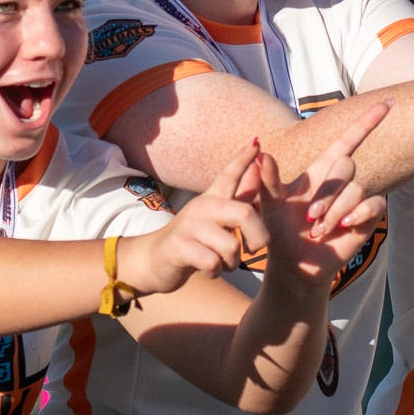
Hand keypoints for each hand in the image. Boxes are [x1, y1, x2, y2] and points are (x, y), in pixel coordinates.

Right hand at [119, 140, 268, 296]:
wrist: (154, 261)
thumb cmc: (193, 241)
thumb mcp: (215, 219)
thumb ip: (238, 197)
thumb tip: (260, 167)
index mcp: (212, 200)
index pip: (229, 174)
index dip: (243, 159)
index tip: (257, 143)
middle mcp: (201, 208)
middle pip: (245, 214)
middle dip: (259, 236)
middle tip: (255, 249)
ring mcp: (188, 226)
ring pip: (231, 247)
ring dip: (231, 263)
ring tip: (220, 262)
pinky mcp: (179, 247)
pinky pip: (213, 263)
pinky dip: (215, 271)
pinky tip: (206, 269)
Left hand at [257, 101, 390, 289]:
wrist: (293, 263)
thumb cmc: (279, 231)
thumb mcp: (269, 203)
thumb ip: (267, 178)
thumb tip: (259, 150)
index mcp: (320, 171)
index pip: (348, 140)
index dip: (366, 122)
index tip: (387, 103)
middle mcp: (341, 182)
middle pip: (347, 165)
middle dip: (328, 192)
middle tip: (310, 216)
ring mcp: (356, 199)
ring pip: (357, 189)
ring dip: (336, 211)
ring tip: (319, 229)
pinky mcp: (367, 217)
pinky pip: (373, 205)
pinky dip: (356, 215)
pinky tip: (343, 227)